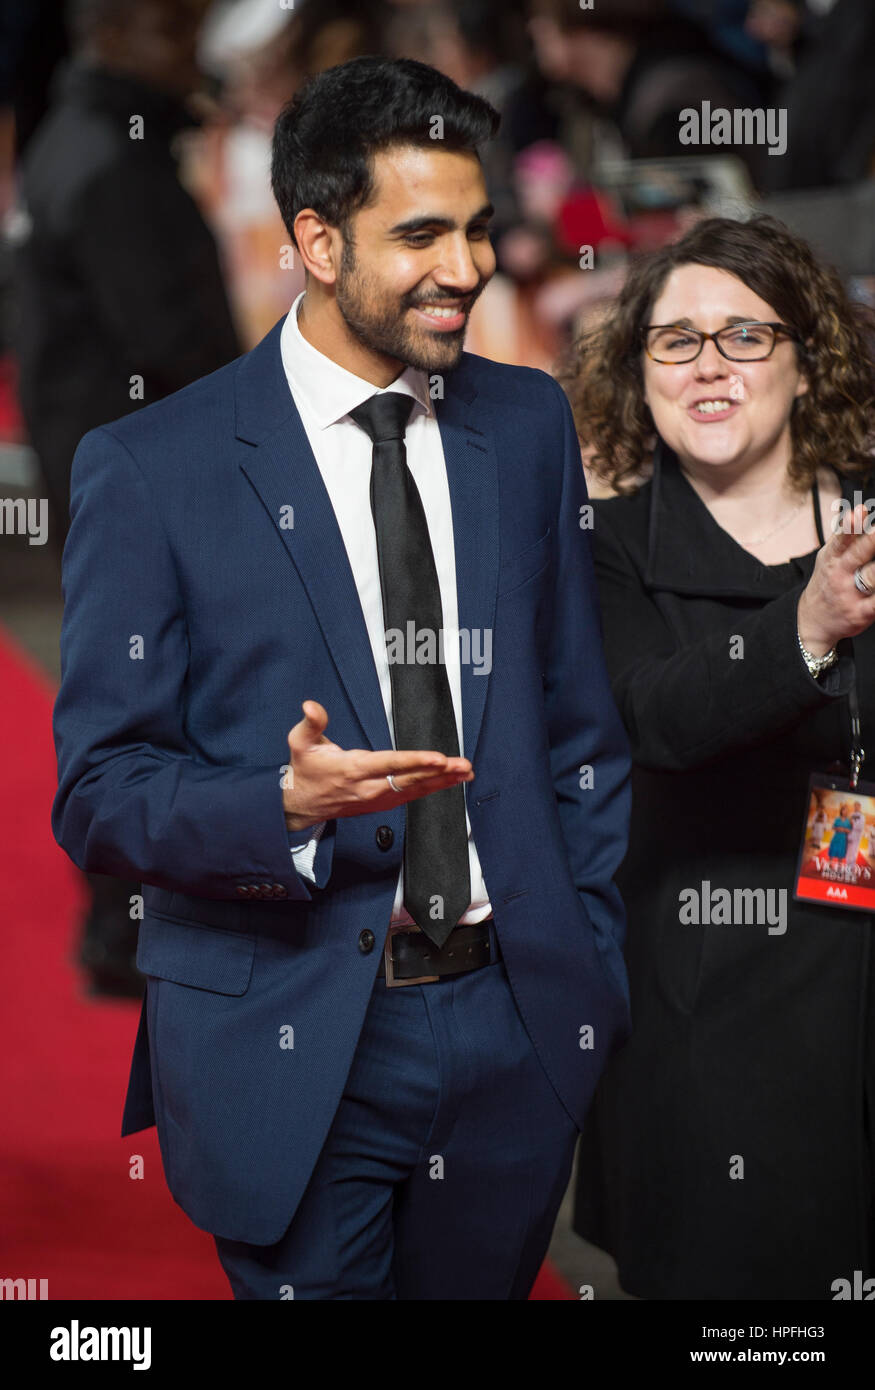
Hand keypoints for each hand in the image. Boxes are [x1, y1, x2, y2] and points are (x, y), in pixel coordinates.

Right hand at [282, 700, 473, 830]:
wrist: (302, 804)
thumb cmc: (305, 771)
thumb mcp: (300, 743)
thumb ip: (311, 723)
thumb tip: (311, 706)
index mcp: (352, 769)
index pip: (389, 764)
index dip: (415, 761)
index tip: (437, 758)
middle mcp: (369, 787)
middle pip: (409, 779)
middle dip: (439, 772)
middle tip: (461, 764)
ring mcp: (377, 798)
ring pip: (415, 790)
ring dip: (443, 781)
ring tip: (465, 772)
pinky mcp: (382, 803)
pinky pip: (412, 796)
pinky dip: (434, 788)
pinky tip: (450, 782)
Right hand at [797, 502, 874, 655]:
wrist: (813, 622)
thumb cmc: (826, 583)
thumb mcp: (827, 557)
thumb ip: (843, 535)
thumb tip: (858, 510)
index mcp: (832, 558)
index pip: (841, 538)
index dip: (851, 525)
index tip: (861, 511)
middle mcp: (840, 575)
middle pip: (858, 554)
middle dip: (872, 541)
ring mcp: (850, 595)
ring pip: (872, 578)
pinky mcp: (861, 614)